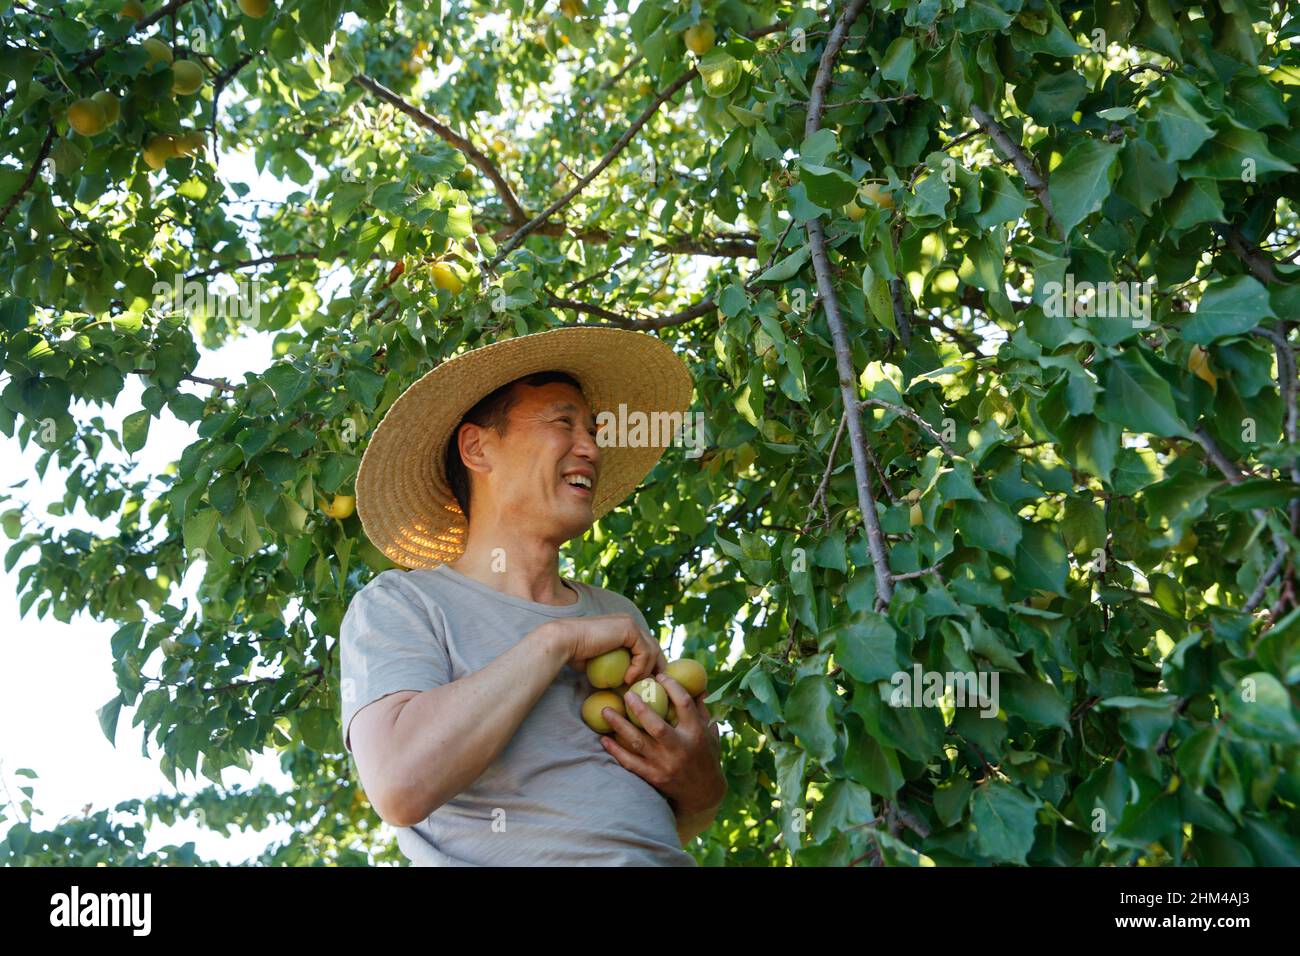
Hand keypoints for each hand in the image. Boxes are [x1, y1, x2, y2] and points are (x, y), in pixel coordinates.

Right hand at [546, 614, 666, 686]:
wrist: (565, 641)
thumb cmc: (577, 654)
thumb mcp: (601, 662)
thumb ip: (616, 666)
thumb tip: (625, 681)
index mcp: (623, 627)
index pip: (646, 645)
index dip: (651, 664)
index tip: (648, 683)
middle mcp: (629, 622)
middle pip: (654, 646)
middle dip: (657, 667)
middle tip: (653, 686)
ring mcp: (630, 623)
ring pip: (652, 650)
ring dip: (646, 671)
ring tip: (633, 684)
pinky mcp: (629, 629)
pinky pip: (644, 652)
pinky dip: (639, 667)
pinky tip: (627, 678)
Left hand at [600, 672, 725, 815]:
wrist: (703, 794)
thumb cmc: (706, 757)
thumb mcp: (711, 733)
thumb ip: (702, 709)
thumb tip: (697, 685)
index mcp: (696, 733)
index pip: (684, 705)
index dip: (672, 688)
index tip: (659, 676)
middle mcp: (680, 748)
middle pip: (656, 726)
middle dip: (640, 708)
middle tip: (626, 693)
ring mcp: (664, 764)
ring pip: (638, 743)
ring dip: (620, 726)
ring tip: (606, 711)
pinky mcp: (653, 777)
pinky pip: (631, 763)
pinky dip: (616, 751)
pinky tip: (604, 740)